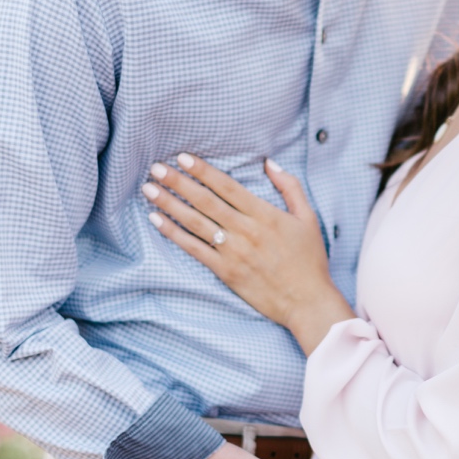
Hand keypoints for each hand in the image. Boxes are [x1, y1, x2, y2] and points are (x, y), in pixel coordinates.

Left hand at [143, 154, 353, 352]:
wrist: (307, 301)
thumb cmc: (309, 259)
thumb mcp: (308, 217)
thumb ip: (290, 186)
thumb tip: (269, 162)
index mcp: (265, 214)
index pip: (227, 186)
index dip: (203, 171)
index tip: (183, 157)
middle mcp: (246, 230)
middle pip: (206, 201)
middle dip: (179, 182)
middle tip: (157, 168)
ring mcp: (233, 252)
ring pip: (195, 223)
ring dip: (170, 204)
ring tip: (149, 189)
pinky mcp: (225, 271)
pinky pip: (194, 250)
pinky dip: (174, 234)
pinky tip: (156, 221)